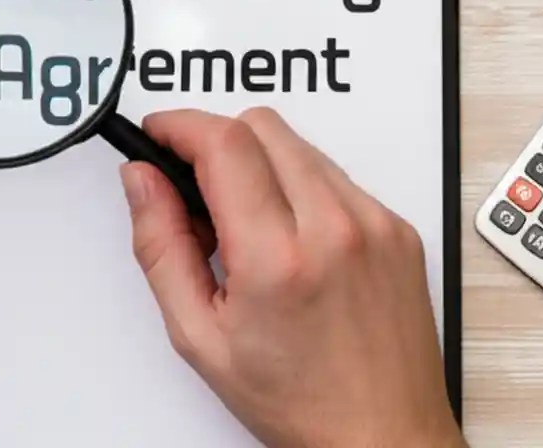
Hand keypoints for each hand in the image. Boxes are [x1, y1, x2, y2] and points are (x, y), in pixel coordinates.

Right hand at [119, 108, 465, 447]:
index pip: (224, 143)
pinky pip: (339, 177)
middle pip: (262, 127)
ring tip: (249, 229)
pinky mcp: (399, 228)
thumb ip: (161, 247)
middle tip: (197, 190)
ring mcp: (376, 224)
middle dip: (217, 142)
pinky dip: (305, 190)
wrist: (382, 436)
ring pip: (301, 145)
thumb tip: (143, 182)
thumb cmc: (300, 402)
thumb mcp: (201, 337)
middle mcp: (336, 229)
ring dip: (262, 165)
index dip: (179, 126)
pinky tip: (294, 240)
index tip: (159, 134)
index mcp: (279, 259)